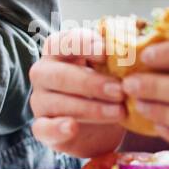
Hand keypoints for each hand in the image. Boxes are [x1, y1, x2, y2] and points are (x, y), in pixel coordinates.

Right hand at [29, 28, 127, 158]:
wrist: (102, 125)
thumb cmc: (105, 86)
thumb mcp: (110, 68)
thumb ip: (113, 55)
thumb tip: (128, 41)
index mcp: (56, 50)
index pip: (62, 42)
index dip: (82, 45)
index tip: (106, 54)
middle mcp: (43, 73)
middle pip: (60, 75)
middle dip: (91, 83)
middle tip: (120, 91)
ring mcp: (40, 101)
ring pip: (57, 103)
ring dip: (89, 108)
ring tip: (119, 113)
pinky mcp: (43, 128)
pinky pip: (43, 128)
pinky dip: (57, 128)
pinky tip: (72, 127)